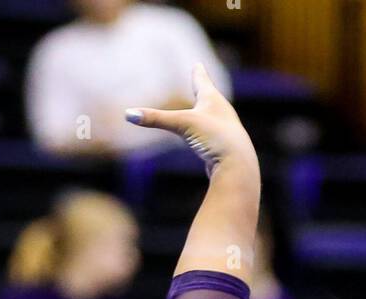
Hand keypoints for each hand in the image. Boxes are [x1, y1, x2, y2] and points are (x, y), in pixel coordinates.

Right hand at [125, 63, 257, 181]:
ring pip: (214, 118)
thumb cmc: (213, 139)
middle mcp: (222, 113)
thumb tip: (127, 114)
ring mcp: (225, 132)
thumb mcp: (181, 125)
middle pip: (210, 97)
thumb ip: (156, 119)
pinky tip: (210, 141)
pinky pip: (214, 138)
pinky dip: (209, 135)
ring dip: (209, 113)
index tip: (199, 64)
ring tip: (208, 111)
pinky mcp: (225, 150)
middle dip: (204, 89)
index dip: (198, 73)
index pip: (202, 81)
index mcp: (213, 100)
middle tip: (202, 80)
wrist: (237, 166)